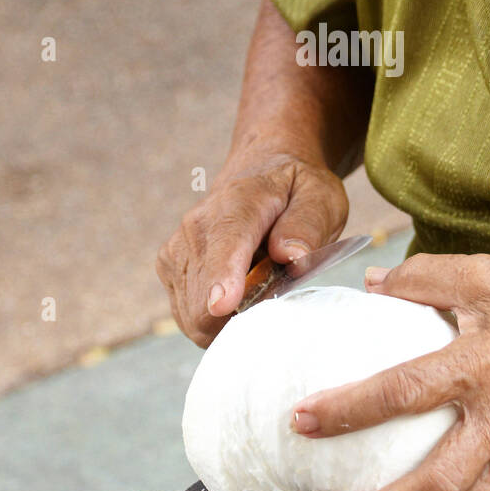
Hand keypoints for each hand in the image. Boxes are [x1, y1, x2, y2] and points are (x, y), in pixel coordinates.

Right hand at [156, 151, 348, 346]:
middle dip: (239, 316)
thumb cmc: (294, 191)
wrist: (261, 172)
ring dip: (228, 318)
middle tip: (273, 301)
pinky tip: (238, 292)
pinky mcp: (169, 267)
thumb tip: (291, 255)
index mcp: (240, 202)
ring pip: (193, 314)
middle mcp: (197, 225)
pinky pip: (188, 316)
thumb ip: (307, 224)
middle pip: (203, 295)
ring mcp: (178, 248)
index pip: (226, 243)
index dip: (222, 278)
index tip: (223, 305)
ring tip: (257, 288)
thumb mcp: (320, 197)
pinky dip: (214, 317)